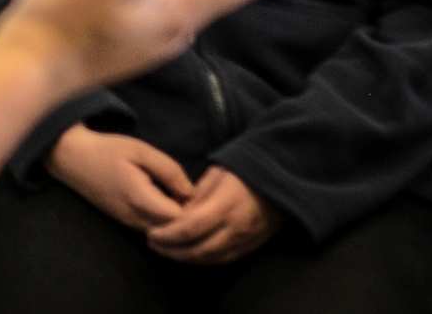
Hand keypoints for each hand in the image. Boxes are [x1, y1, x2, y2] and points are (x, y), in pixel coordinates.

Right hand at [46, 126, 193, 230]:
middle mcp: (135, 218)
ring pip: (165, 236)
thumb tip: (191, 193)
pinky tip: (171, 203)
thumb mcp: (141, 150)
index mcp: (140, 199)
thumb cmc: (107, 150)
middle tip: (201, 199)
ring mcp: (129, 223)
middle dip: (191, 220)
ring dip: (179, 223)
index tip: (203, 194)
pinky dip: (166, 223)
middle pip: (174, 233)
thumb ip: (169, 171)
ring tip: (188, 201)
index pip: (179, 220)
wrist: (72, 159)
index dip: (196, 211)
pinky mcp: (126, 223)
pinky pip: (153, 230)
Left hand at [147, 166, 278, 263]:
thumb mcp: (218, 173)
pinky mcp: (251, 246)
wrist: (280, 182)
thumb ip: (197, 195)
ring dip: (185, 258)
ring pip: (210, 258)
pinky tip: (189, 254)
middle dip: (171, 250)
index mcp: (225, 204)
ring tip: (166, 250)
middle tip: (153, 243)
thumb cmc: (244, 172)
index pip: (190, 227)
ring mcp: (245, 240)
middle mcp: (235, 227)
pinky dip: (203, 260)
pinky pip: (223, 259)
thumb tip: (177, 213)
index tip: (151, 232)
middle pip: (198, 249)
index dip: (168, 234)